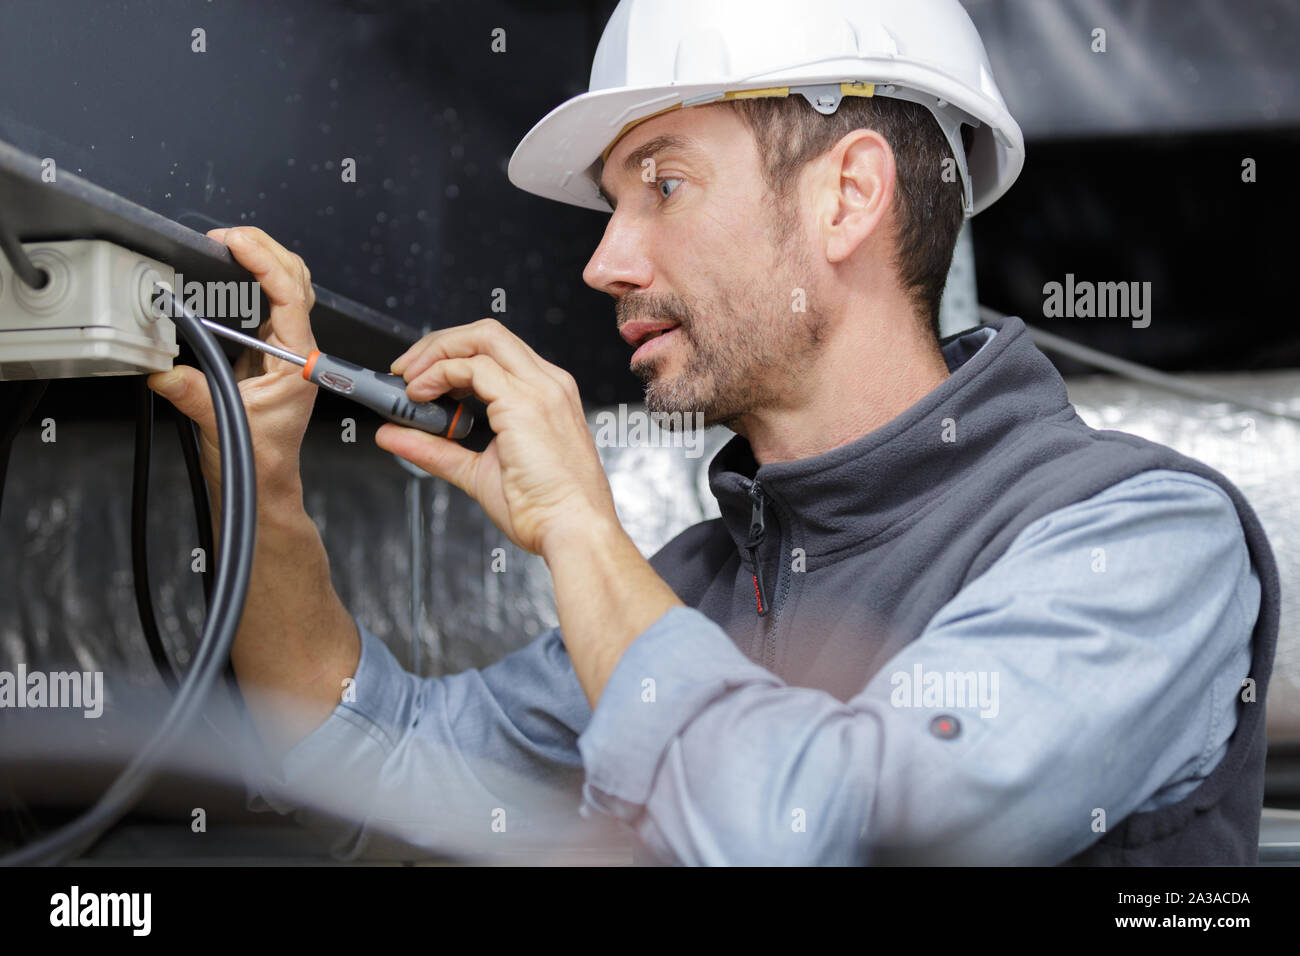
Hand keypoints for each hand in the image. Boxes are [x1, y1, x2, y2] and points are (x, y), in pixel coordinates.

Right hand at [146, 227, 318, 501]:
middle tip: (225, 235)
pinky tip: (227, 275)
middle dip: (265, 249)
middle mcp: (298, 351)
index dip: (264, 261)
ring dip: (261, 261)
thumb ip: (194, 395)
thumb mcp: (223, 426)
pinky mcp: (267, 354)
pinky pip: (266, 307)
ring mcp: (285, 351)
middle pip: (296, 281)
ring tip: (226, 245)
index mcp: (300, 363)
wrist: (262, 485)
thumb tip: (162, 369)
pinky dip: (250, 283)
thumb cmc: (259, 462)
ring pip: (286, 289)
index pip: (291, 296)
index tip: (235, 240)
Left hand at [378, 318, 618, 557]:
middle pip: (486, 334)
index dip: (450, 357)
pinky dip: (438, 374)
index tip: (420, 378)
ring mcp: (540, 389)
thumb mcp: (476, 472)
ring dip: (434, 353)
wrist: (573, 530)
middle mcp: (547, 384)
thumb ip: (434, 449)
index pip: (494, 352)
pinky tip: (420, 394)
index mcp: (545, 395)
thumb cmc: (543, 508)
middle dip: (438, 344)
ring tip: (408, 382)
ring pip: (481, 338)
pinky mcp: (525, 402)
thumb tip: (392, 434)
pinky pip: (473, 367)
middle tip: (405, 371)